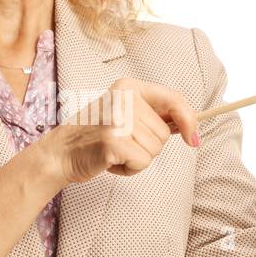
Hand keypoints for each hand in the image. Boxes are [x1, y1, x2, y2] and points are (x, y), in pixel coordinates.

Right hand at [42, 77, 199, 184]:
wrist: (62, 152)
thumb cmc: (96, 136)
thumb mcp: (126, 115)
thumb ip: (156, 116)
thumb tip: (192, 126)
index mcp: (130, 87)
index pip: (174, 99)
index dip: (189, 121)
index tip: (193, 139)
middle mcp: (125, 98)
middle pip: (164, 133)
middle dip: (148, 146)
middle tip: (122, 143)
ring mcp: (118, 119)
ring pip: (155, 150)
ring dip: (138, 159)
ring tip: (115, 151)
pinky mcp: (113, 141)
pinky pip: (143, 162)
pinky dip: (130, 169)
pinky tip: (111, 161)